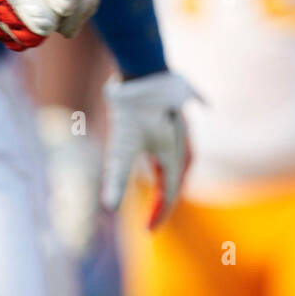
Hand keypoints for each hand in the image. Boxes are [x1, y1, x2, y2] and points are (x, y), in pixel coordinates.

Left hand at [101, 72, 195, 227]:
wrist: (144, 65)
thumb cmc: (134, 106)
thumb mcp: (122, 144)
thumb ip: (117, 175)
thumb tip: (109, 206)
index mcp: (173, 154)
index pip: (170, 193)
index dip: (159, 213)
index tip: (148, 230)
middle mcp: (182, 142)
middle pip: (179, 177)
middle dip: (168, 197)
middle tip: (155, 212)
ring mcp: (182, 125)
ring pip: (184, 156)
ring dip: (176, 174)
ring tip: (165, 183)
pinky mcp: (178, 110)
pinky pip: (185, 135)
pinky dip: (182, 146)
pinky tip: (184, 135)